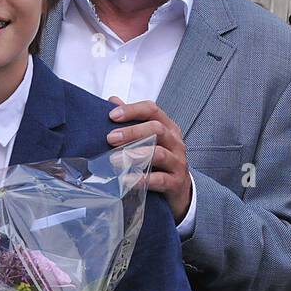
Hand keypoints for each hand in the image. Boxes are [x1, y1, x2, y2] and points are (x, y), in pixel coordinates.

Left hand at [106, 97, 190, 223]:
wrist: (180, 190)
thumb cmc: (160, 162)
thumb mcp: (150, 139)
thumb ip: (133, 120)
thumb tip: (113, 100)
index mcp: (168, 128)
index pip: (152, 110)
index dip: (132, 110)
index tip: (112, 116)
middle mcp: (175, 142)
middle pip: (157, 129)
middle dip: (132, 132)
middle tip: (110, 138)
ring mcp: (178, 162)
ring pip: (159, 153)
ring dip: (135, 154)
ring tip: (114, 159)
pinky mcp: (175, 182)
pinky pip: (159, 179)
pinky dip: (141, 179)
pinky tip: (125, 180)